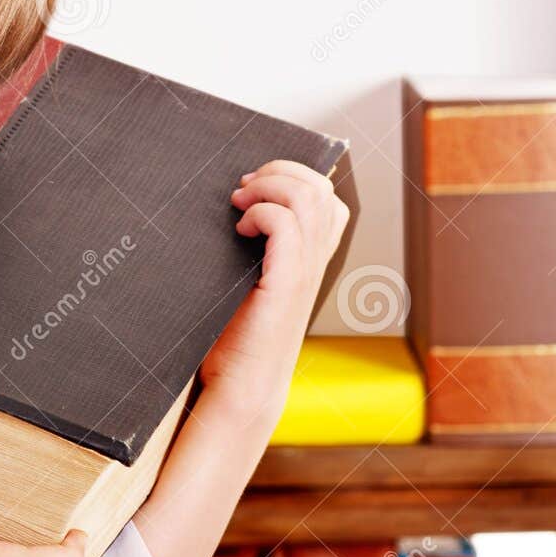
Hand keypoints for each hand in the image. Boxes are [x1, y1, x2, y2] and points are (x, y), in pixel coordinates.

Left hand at [200, 158, 350, 406]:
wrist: (237, 384)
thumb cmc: (234, 336)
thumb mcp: (246, 282)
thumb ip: (251, 248)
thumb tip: (227, 203)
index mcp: (309, 259)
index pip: (328, 200)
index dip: (296, 176)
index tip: (254, 184)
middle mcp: (315, 263)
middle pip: (321, 189)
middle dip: (280, 172)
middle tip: (243, 185)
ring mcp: (304, 273)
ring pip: (309, 199)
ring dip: (270, 187)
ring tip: (238, 201)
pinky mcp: (287, 285)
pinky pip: (288, 227)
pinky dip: (263, 213)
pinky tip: (240, 229)